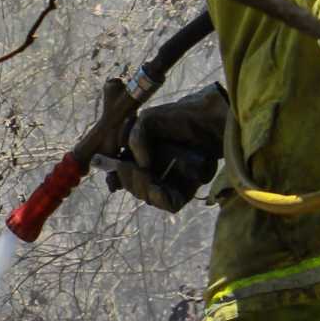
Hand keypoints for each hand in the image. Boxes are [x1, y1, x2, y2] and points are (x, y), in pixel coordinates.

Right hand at [99, 81, 228, 211]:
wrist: (208, 120)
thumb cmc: (179, 117)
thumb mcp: (148, 121)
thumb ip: (136, 139)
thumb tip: (140, 165)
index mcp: (140, 156)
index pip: (122, 174)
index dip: (114, 178)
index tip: (111, 178)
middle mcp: (154, 171)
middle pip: (133, 187)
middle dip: (128, 180)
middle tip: (128, 167)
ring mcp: (169, 182)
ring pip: (148, 197)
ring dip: (142, 187)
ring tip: (146, 173)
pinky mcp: (186, 190)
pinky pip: (170, 203)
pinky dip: (161, 199)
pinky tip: (158, 189)